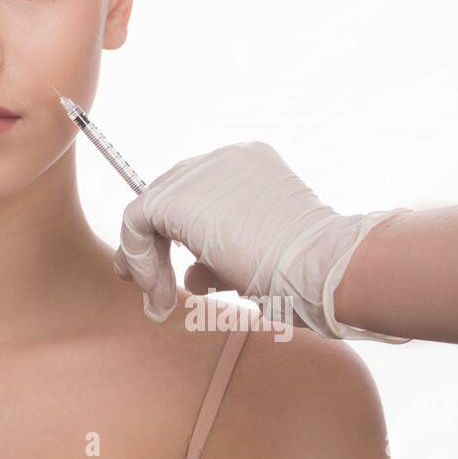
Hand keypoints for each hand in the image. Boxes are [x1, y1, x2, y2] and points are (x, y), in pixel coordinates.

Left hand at [115, 141, 408, 341]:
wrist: (322, 267)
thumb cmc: (307, 274)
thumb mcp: (260, 259)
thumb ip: (222, 258)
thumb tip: (193, 275)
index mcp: (251, 167)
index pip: (200, 194)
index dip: (180, 233)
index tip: (176, 274)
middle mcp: (224, 159)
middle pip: (171, 197)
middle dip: (157, 245)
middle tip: (151, 287)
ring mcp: (200, 173)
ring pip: (152, 210)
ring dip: (149, 258)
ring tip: (158, 299)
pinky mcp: (176, 197)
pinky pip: (135, 220)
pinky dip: (136, 255)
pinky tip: (153, 288)